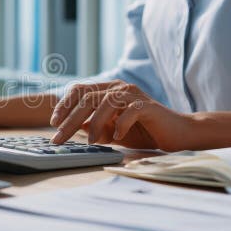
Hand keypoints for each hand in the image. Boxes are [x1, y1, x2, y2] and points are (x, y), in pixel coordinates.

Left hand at [49, 80, 193, 151]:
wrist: (176, 134)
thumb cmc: (143, 132)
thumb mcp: (112, 131)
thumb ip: (95, 127)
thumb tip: (74, 128)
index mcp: (108, 90)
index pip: (79, 90)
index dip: (64, 105)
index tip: (53, 124)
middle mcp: (120, 88)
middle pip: (88, 98)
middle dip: (70, 119)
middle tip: (59, 137)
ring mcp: (134, 95)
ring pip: (106, 102)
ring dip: (95, 123)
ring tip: (92, 142)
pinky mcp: (148, 106)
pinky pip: (129, 111)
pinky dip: (120, 124)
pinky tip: (117, 137)